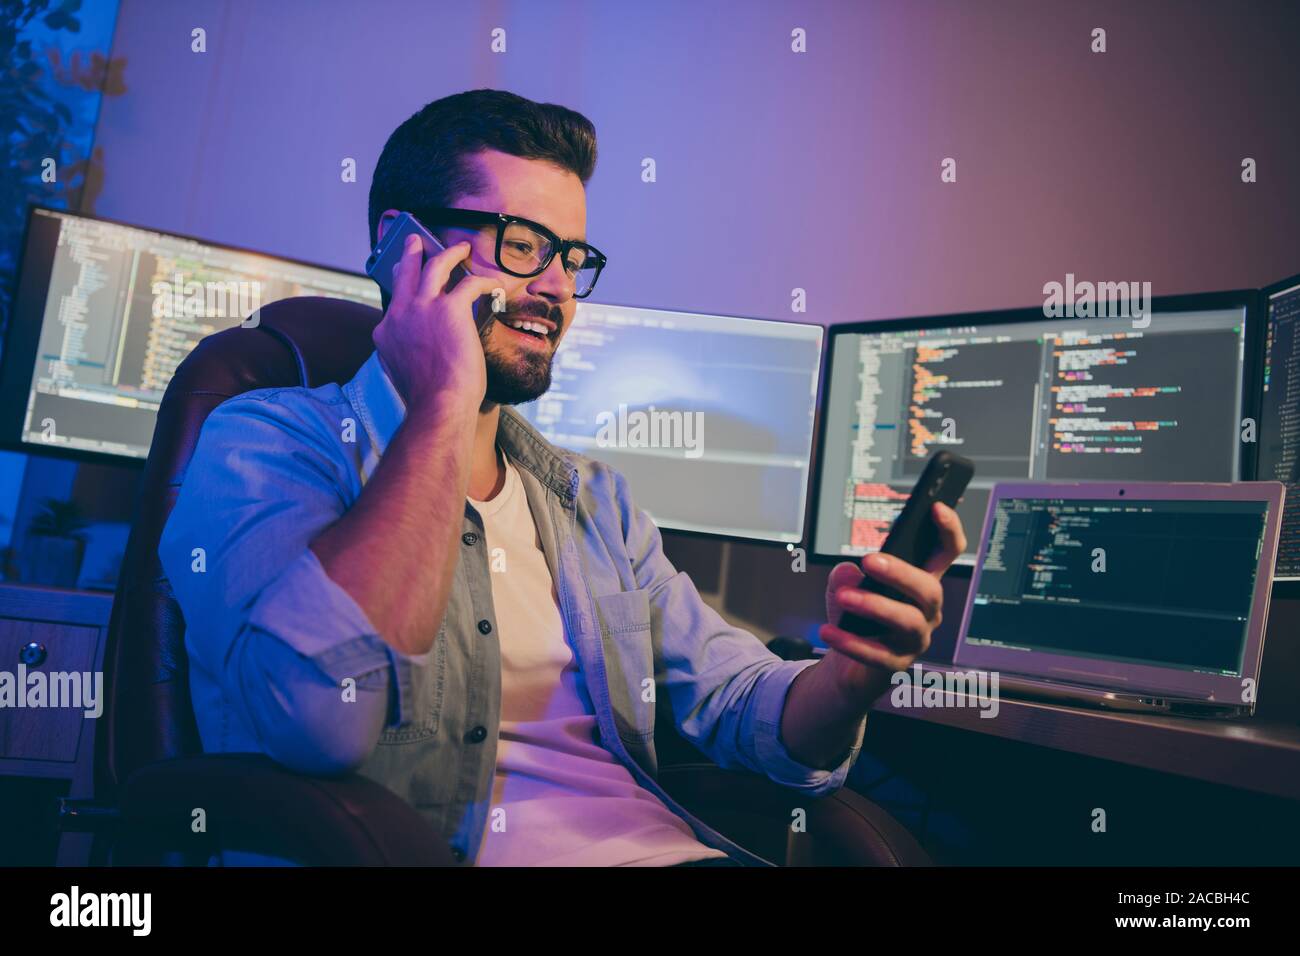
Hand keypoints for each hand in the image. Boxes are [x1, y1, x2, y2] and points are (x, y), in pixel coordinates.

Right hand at [372, 233, 502, 412]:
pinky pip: (469, 284)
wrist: (438, 404)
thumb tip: (416, 349)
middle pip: (406, 273)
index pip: (395, 306)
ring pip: (435, 266)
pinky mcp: (449, 308)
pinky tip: (493, 285)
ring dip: (450, 253)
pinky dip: (483, 282)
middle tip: (416, 240)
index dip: (407, 298)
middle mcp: (400, 315)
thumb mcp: (402, 372)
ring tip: (462, 248)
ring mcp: (422, 308)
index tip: (413, 292)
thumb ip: (405, 354)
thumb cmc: (427, 397)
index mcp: (386, 332)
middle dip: (412, 253)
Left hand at [819, 502, 966, 700]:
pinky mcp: (897, 664)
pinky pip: (879, 655)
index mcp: (921, 582)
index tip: (935, 507)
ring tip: (844, 597)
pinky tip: (828, 631)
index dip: (948, 529)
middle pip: (930, 589)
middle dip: (901, 573)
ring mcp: (916, 639)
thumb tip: (849, 573)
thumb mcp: (845, 587)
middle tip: (869, 561)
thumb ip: (846, 575)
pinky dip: (851, 642)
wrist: (848, 664)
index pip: (947, 552)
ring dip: (875, 606)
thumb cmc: (855, 618)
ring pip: (908, 622)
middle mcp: (927, 611)